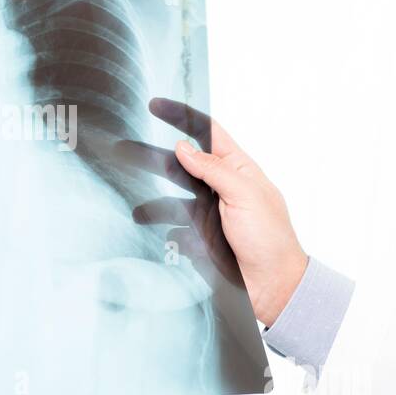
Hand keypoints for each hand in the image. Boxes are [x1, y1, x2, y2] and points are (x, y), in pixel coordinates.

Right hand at [122, 98, 307, 326]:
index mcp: (236, 169)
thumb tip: (183, 147)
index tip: (155, 106)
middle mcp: (219, 188)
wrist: (274, 288)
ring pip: (171, 201)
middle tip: (122, 149)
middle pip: (179, 165)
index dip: (181, 116)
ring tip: (137, 212)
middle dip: (151, 157)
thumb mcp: (245, 195)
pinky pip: (174, 231)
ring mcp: (208, 214)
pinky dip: (168, 235)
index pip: (206, 133)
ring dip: (152, 205)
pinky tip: (174, 244)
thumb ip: (213, 169)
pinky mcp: (200, 240)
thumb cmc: (270, 239)